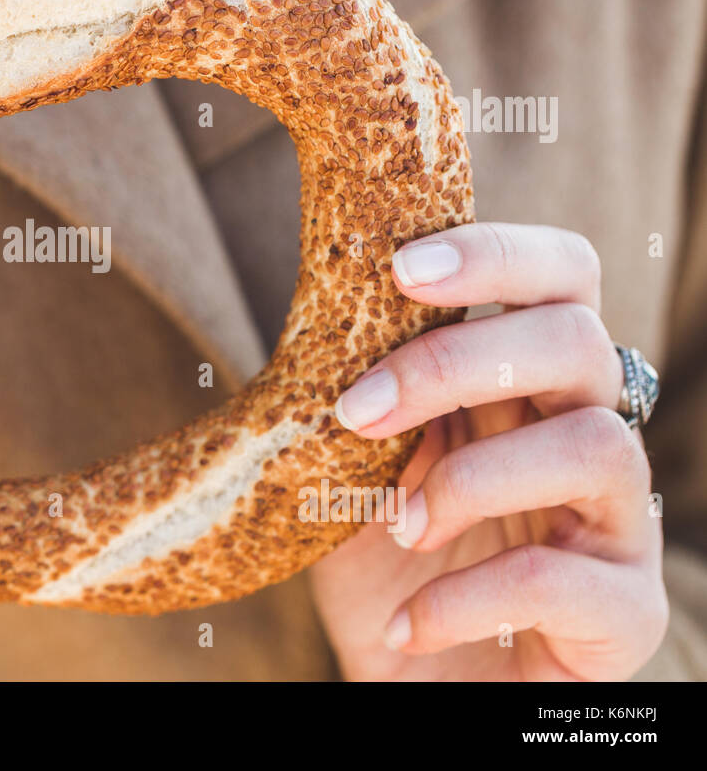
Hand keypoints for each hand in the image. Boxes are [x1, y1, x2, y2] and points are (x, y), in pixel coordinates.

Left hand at [309, 222, 667, 680]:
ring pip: (597, 446)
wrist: (424, 686)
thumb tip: (315, 333)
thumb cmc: (390, 566)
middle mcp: (587, 433)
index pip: (561, 278)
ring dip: (471, 479)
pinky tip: (405, 623)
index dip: (497, 253)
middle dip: (456, 362)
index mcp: (528, 384)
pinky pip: (564, 579)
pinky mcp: (624, 610)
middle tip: (358, 411)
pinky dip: (466, 598)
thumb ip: (356, 403)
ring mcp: (616, 521)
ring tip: (397, 527)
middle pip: (576, 341)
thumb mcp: (353, 470)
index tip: (401, 268)